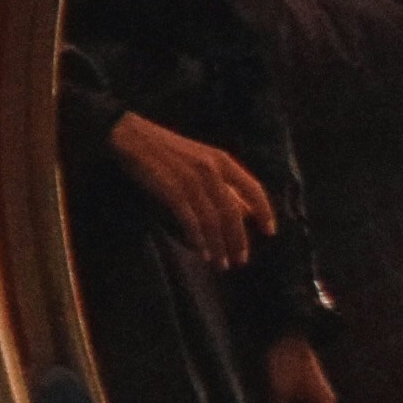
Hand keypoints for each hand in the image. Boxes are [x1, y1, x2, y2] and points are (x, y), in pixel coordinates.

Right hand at [109, 111, 274, 264]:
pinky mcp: (172, 191)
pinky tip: (202, 253)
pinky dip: (198, 240)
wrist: (132, 137)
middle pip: (233, 213)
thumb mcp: (202, 160)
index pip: (253, 188)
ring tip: (221, 264)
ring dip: (219, 246)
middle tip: (241, 261)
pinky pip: (191, 222)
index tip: (270, 231)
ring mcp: (191, 181)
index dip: (264, 211)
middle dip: (239, 240)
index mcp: (222, 160)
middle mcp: (210, 170)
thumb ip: (224, 183)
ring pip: (213, 222)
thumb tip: (247, 211)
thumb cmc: (168, 150)